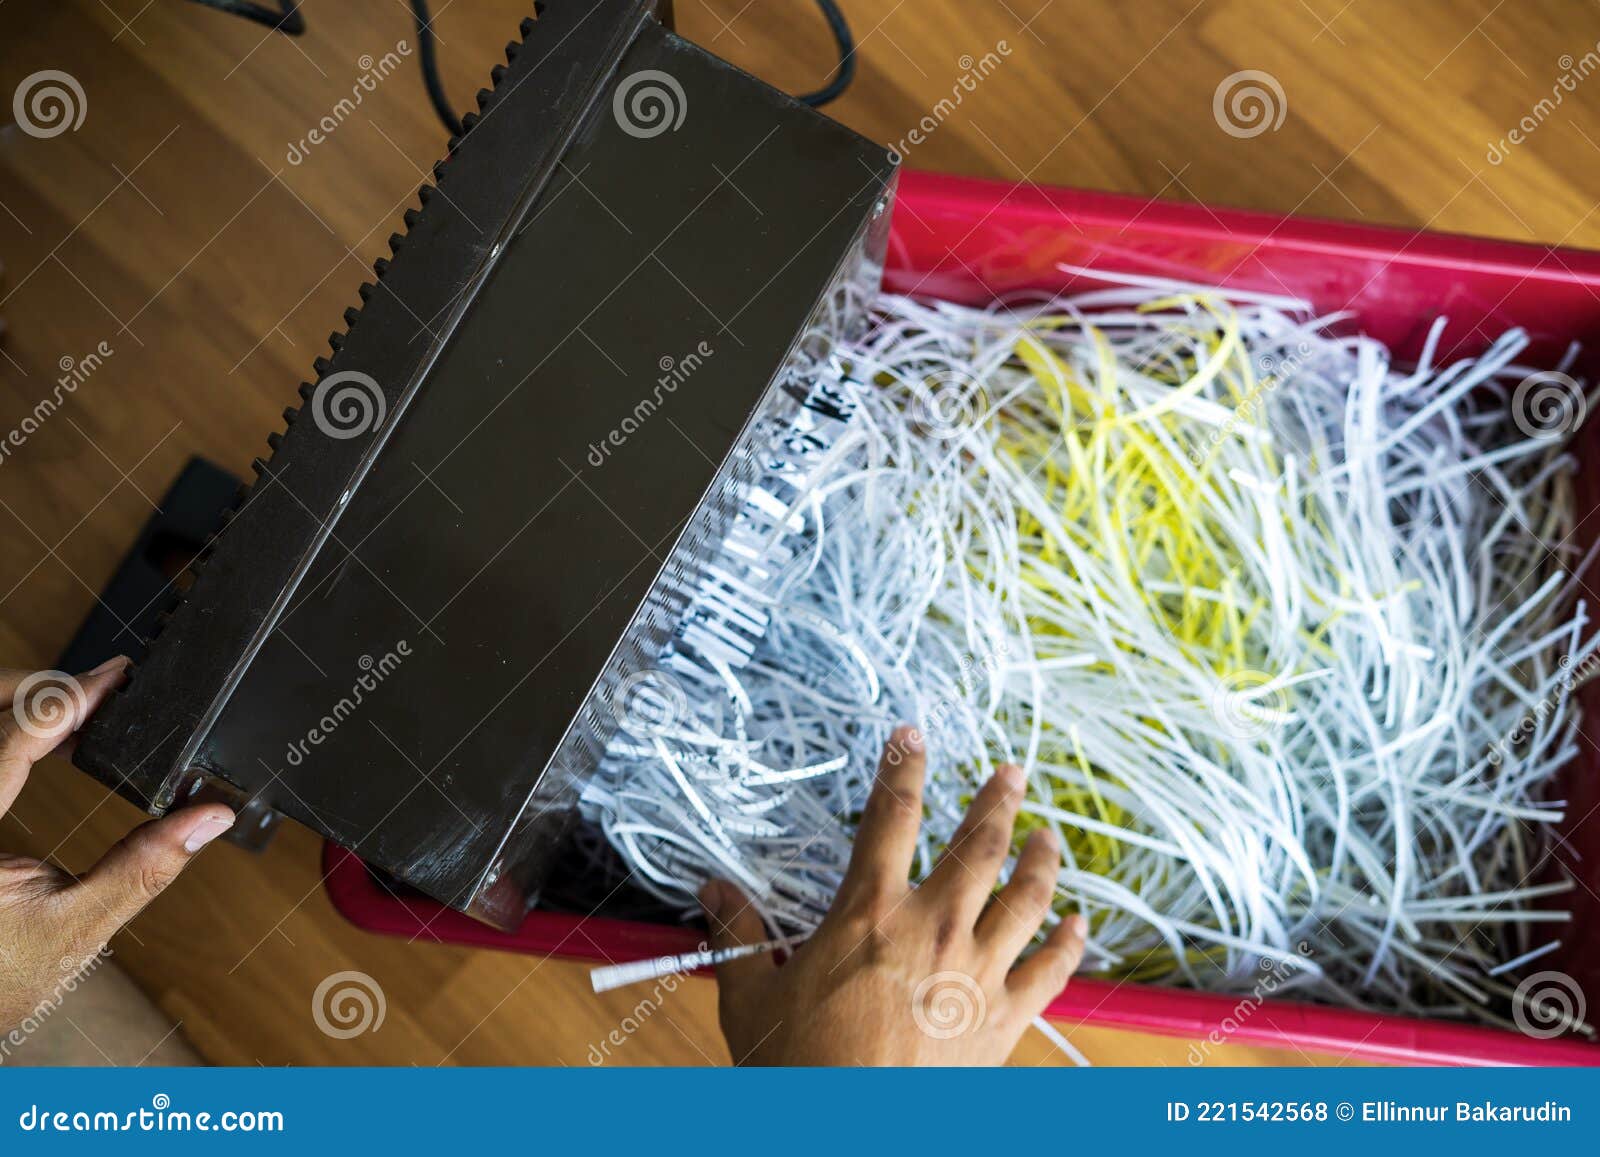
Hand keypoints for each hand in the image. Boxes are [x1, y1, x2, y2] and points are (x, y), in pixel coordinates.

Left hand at [1, 658, 234, 1030]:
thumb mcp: (75, 932)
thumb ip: (143, 868)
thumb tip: (209, 818)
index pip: (11, 739)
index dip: (68, 700)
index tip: (113, 678)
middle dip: (39, 689)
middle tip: (103, 690)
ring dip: (28, 711)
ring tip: (86, 714)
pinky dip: (14, 738)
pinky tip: (50, 746)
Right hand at [700, 725, 1086, 1064]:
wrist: (850, 1133)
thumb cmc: (799, 1068)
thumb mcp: (751, 994)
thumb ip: (737, 934)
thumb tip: (712, 891)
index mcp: (869, 912)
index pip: (891, 816)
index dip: (903, 767)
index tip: (913, 736)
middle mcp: (933, 928)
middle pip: (979, 845)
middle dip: (998, 800)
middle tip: (1012, 773)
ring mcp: (976, 972)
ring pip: (1026, 897)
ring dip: (1041, 859)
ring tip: (1049, 835)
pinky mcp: (1003, 1020)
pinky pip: (1050, 972)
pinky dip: (1069, 944)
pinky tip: (1079, 925)